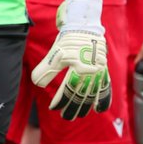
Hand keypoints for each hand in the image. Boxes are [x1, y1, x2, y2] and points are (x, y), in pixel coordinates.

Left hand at [31, 0, 110, 118]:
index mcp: (79, 67)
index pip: (68, 89)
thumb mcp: (55, 54)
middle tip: (67, 117)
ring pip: (93, 92)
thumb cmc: (67, 40)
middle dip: (74, 107)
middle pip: (82, 94)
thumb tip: (37, 83)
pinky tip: (99, 109)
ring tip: (80, 115)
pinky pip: (105, 86)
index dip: (60, 101)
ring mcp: (99, 71)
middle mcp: (92, 71)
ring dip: (86, 106)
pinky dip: (103, 98)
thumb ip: (46, 69)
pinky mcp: (104, 69)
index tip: (54, 108)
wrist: (85, 26)